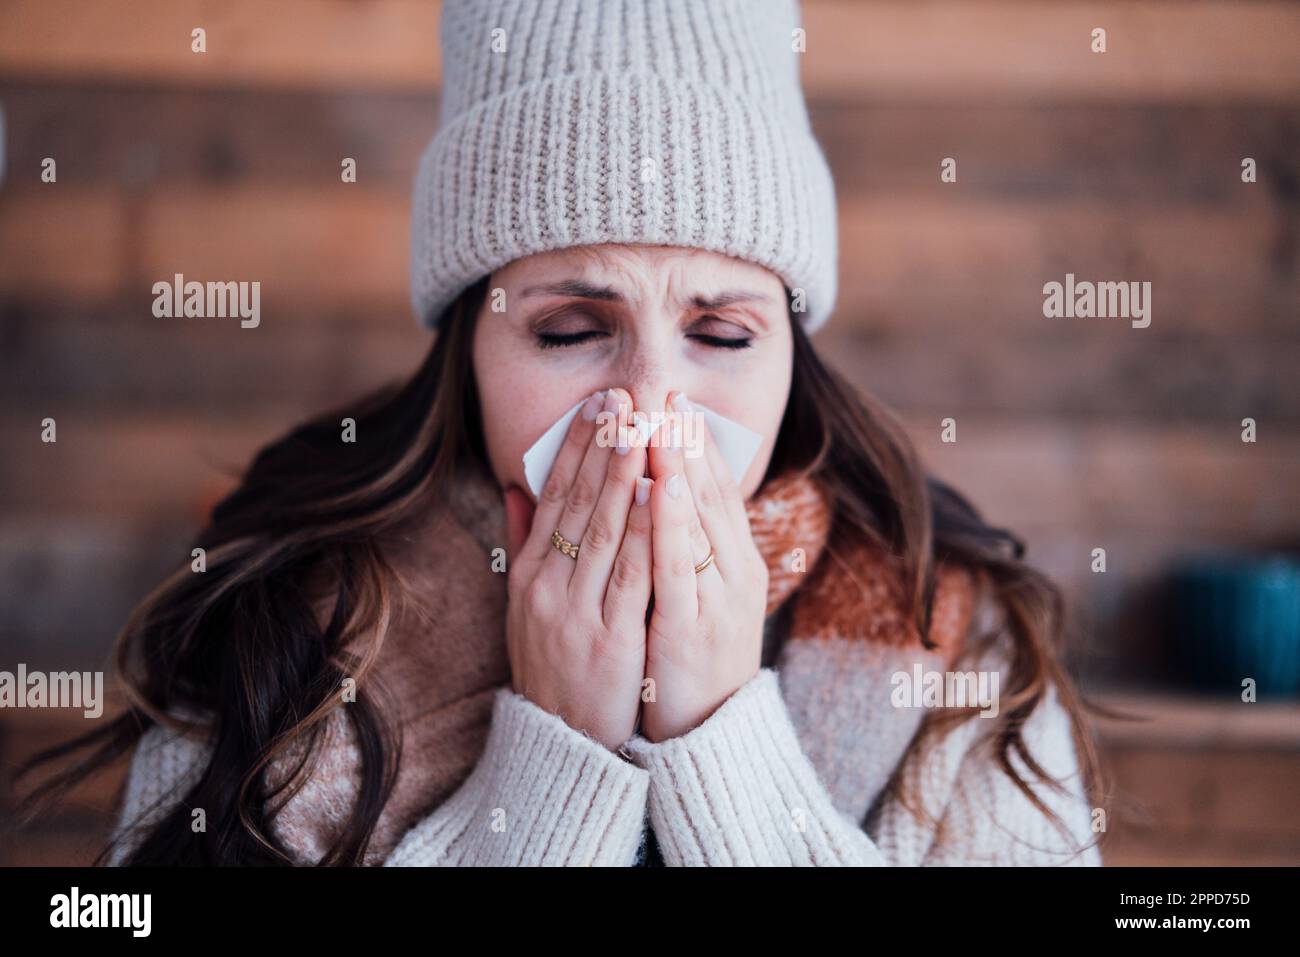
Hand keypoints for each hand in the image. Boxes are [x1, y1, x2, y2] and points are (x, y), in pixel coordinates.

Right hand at [502, 388, 652, 750]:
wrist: (559, 744)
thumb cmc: (552, 667)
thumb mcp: (525, 606)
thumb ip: (524, 544)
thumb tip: (519, 485)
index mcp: (530, 576)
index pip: (554, 498)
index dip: (576, 448)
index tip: (598, 403)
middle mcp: (548, 589)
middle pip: (578, 505)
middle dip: (602, 446)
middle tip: (623, 396)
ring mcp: (577, 615)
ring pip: (604, 533)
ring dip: (624, 476)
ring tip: (642, 427)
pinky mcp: (610, 643)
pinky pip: (632, 578)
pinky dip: (645, 534)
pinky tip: (659, 497)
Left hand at [638, 390, 768, 742]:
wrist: (706, 737)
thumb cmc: (687, 664)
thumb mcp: (691, 598)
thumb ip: (676, 550)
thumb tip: (658, 499)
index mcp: (733, 564)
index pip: (714, 490)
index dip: (695, 443)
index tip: (675, 399)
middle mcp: (734, 574)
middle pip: (709, 494)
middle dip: (686, 439)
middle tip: (667, 389)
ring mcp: (717, 600)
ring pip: (698, 520)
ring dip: (679, 465)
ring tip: (662, 418)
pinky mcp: (693, 627)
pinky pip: (679, 566)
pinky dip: (670, 522)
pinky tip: (659, 484)